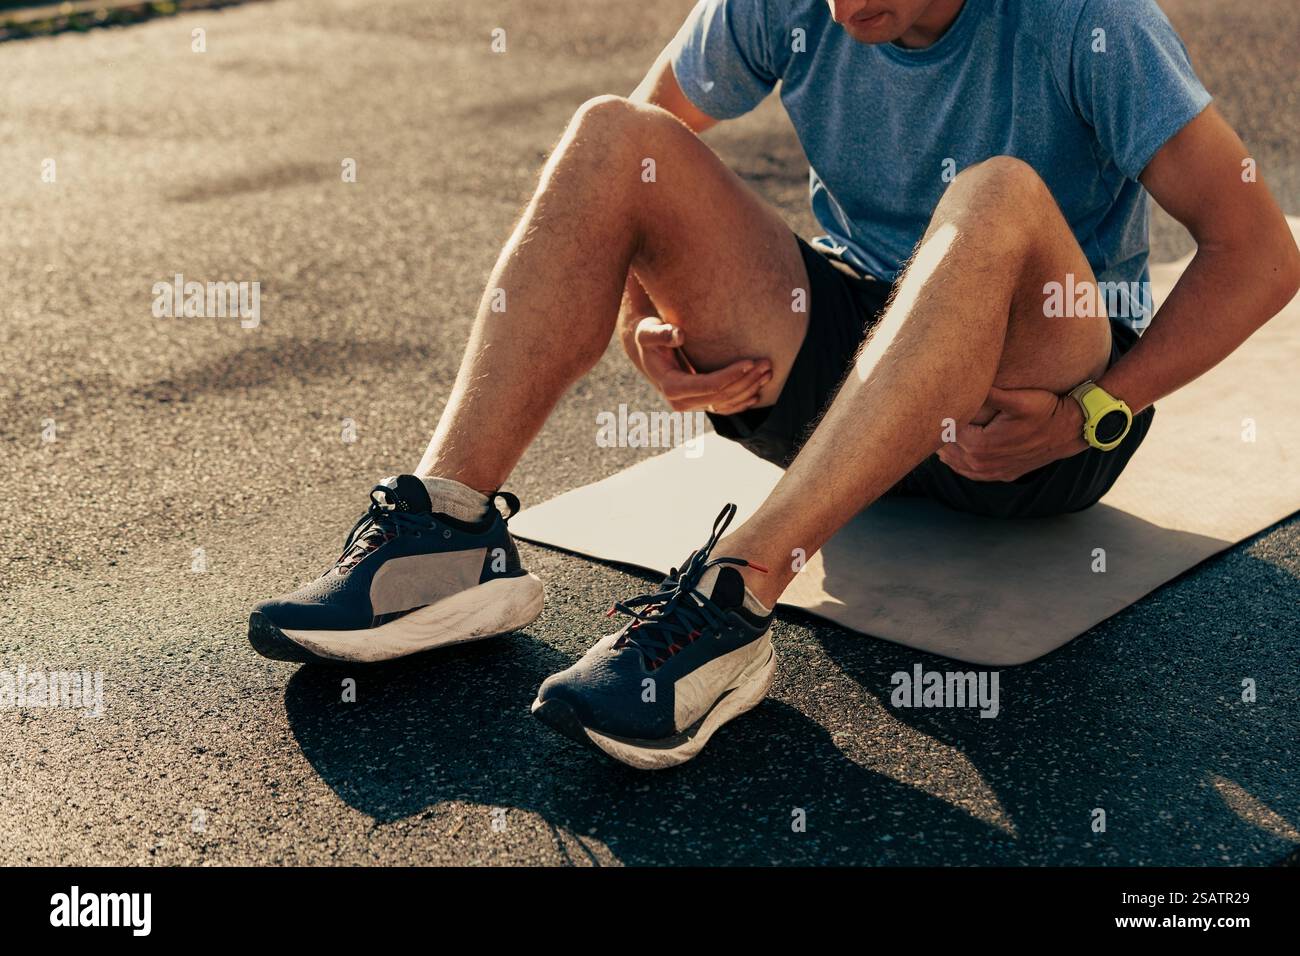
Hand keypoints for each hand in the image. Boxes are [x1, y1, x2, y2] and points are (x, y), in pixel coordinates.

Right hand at [633, 318, 771, 413]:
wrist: (646, 350)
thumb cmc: (648, 336)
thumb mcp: (648, 331)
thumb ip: (661, 333)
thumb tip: (679, 335)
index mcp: (671, 386)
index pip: (708, 386)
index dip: (731, 375)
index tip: (749, 362)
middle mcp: (681, 402)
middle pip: (721, 396)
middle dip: (746, 381)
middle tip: (766, 363)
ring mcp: (691, 406)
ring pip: (726, 404)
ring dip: (749, 390)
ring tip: (768, 372)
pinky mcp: (699, 403)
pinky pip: (724, 408)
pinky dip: (742, 401)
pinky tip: (758, 391)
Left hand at [938, 386, 1087, 481]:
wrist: (1071, 430)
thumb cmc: (1045, 410)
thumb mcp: (1019, 399)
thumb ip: (990, 393)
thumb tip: (967, 380)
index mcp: (980, 445)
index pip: (946, 434)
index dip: (938, 421)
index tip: (929, 407)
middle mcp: (982, 463)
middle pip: (948, 450)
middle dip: (938, 436)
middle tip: (926, 420)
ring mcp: (992, 472)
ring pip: (957, 464)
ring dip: (946, 452)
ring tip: (936, 436)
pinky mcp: (1002, 474)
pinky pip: (972, 474)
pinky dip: (960, 465)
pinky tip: (953, 457)